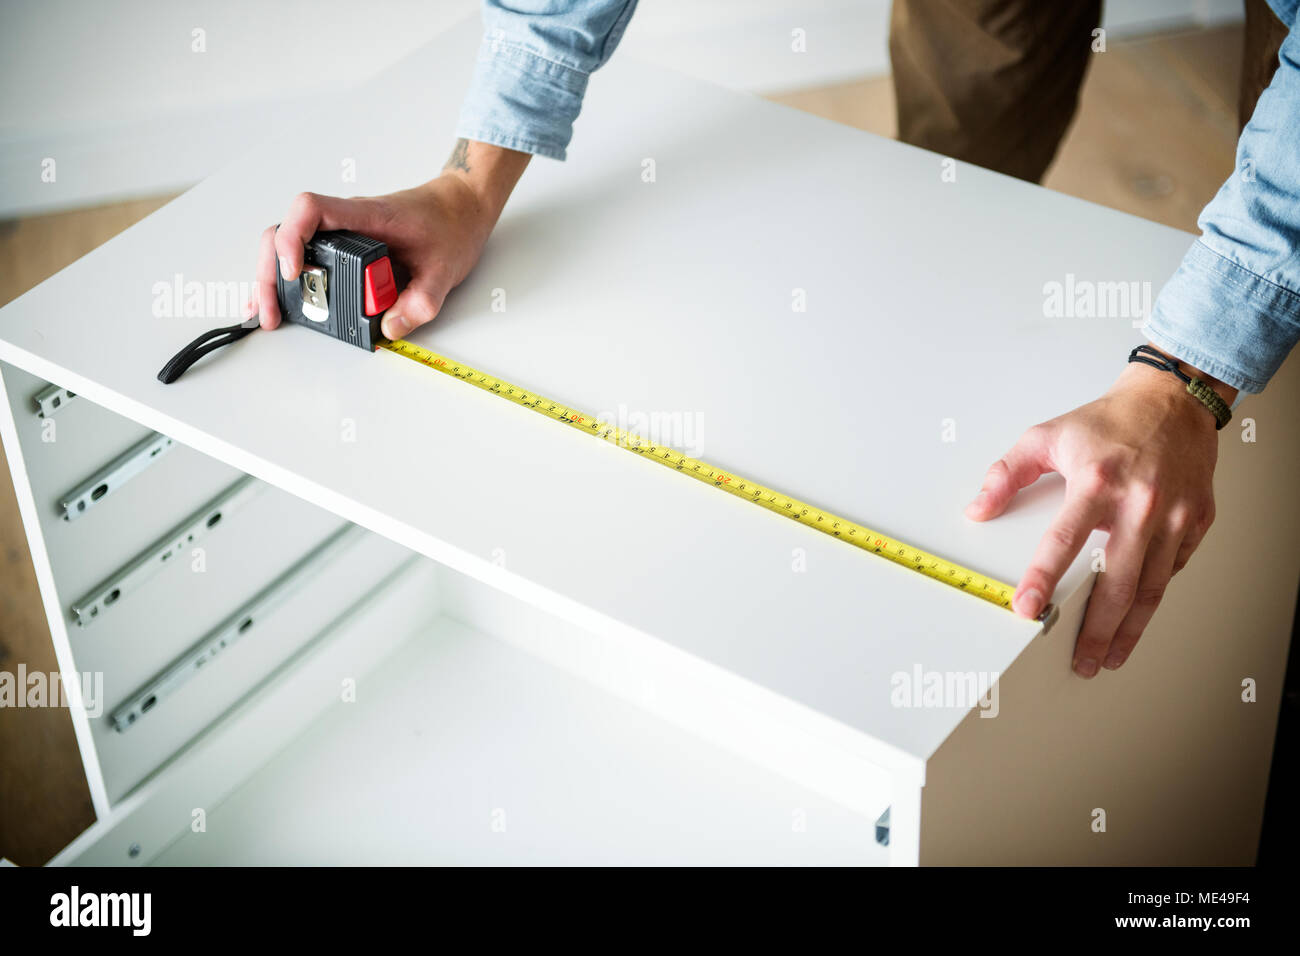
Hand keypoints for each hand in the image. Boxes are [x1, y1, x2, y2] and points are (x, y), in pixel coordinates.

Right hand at [251, 139, 529, 338]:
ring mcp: (341, 233)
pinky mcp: (344, 247)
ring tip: (268, 313)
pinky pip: (305, 256)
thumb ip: (422, 300)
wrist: (461, 208)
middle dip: (269, 271)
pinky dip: (287, 278)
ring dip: (271, 277)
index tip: (293, 271)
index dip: (292, 237)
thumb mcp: (445, 269)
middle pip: (284, 231)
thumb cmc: (451, 225)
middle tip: (271, 310)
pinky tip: (279, 301)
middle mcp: (346, 221)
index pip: (312, 209)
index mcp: (367, 217)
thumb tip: (392, 327)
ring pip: (287, 244)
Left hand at [965, 349, 1234, 676]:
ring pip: (1152, 587)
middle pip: (1117, 582)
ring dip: (1129, 629)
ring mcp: (1174, 516)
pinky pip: (1173, 571)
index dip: (1043, 579)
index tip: (1027, 609)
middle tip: (1080, 660)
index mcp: (1097, 482)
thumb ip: (1006, 475)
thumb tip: (978, 509)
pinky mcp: (1196, 521)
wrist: (1173, 400)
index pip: (1063, 541)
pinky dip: (1154, 598)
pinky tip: (1136, 617)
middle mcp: (1140, 503)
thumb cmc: (1109, 421)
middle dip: (1096, 629)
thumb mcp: (1046, 436)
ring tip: (1109, 655)